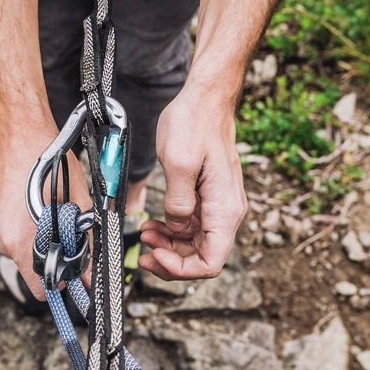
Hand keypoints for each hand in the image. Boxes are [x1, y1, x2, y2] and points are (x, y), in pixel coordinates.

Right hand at [0, 131, 90, 300]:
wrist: (21, 139)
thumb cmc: (49, 165)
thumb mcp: (78, 205)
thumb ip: (84, 246)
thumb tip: (88, 276)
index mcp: (21, 242)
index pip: (40, 288)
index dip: (60, 279)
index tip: (70, 265)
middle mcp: (2, 242)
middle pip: (33, 271)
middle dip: (51, 256)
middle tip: (63, 230)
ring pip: (25, 254)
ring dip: (39, 242)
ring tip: (48, 214)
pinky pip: (16, 241)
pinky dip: (28, 232)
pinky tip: (36, 210)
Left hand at [138, 88, 247, 279]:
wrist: (205, 100)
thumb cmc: (194, 124)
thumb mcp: (178, 163)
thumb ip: (177, 203)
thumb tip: (176, 227)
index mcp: (224, 209)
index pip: (210, 262)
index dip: (182, 269)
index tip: (156, 255)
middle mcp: (226, 212)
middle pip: (202, 258)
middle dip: (171, 259)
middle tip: (143, 250)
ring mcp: (218, 206)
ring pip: (195, 244)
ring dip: (169, 245)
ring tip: (145, 233)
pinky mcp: (208, 199)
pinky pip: (192, 227)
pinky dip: (172, 230)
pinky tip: (154, 223)